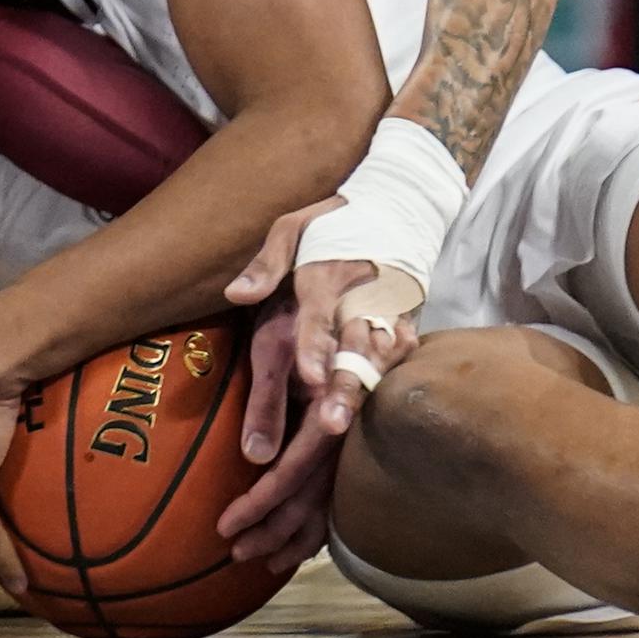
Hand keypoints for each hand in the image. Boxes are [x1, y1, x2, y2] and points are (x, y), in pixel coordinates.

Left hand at [211, 297, 342, 572]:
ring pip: (329, 495)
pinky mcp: (357, 429)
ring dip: (293, 532)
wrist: (357, 268)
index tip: (227, 526)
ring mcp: (358, 426)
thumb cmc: (307, 298)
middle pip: (313, 488)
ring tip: (256, 559)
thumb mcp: (276, 339)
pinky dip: (318, 522)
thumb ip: (267, 396)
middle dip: (273, 525)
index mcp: (330, 400)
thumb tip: (254, 456)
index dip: (263, 499)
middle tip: (233, 551)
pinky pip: (340, 487)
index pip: (297, 464)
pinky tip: (297, 546)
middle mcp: (351, 419)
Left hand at [225, 198, 423, 439]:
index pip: (319, 316)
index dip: (315, 346)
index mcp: (326, 277)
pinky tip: (370, 414)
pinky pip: (397, 360)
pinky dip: (386, 383)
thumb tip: (236, 294)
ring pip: (376, 362)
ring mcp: (386, 315)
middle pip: (352, 349)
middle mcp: (358, 299)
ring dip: (361, 395)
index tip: (308, 377)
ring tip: (340, 429)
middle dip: (343, 388)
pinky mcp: (402, 325)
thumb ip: (266, 264)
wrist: (396, 208)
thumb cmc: (332, 225)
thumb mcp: (292, 228)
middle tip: (330, 426)